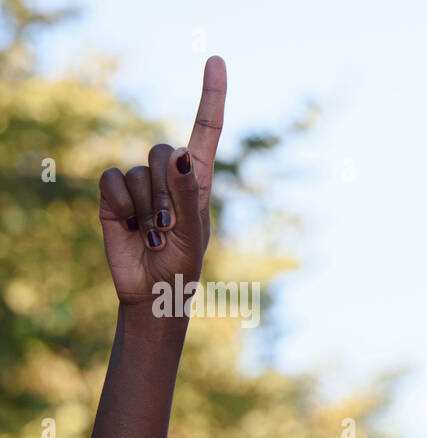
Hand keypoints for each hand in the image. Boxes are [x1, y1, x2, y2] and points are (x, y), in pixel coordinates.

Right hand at [97, 56, 226, 308]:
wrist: (152, 291)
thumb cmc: (182, 264)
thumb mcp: (193, 233)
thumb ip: (187, 193)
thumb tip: (178, 154)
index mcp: (197, 180)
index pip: (206, 130)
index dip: (211, 96)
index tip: (216, 60)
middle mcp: (168, 176)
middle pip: (161, 149)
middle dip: (166, 188)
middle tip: (169, 225)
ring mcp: (139, 184)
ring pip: (138, 170)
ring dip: (147, 205)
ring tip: (153, 234)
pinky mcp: (113, 195)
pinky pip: (113, 179)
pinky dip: (123, 203)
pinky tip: (131, 226)